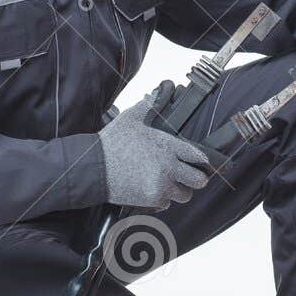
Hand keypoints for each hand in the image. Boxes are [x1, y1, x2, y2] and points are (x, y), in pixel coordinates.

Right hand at [98, 82, 221, 209]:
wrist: (92, 168)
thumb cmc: (111, 143)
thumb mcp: (130, 118)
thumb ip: (149, 105)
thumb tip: (159, 91)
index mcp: (167, 146)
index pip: (198, 156)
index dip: (202, 160)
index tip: (202, 163)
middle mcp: (168, 167)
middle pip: (199, 180)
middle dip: (196, 178)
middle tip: (189, 176)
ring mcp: (161, 185)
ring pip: (185, 194)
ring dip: (179, 190)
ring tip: (168, 182)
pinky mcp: (152, 200)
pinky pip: (167, 204)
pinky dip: (161, 199)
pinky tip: (151, 189)